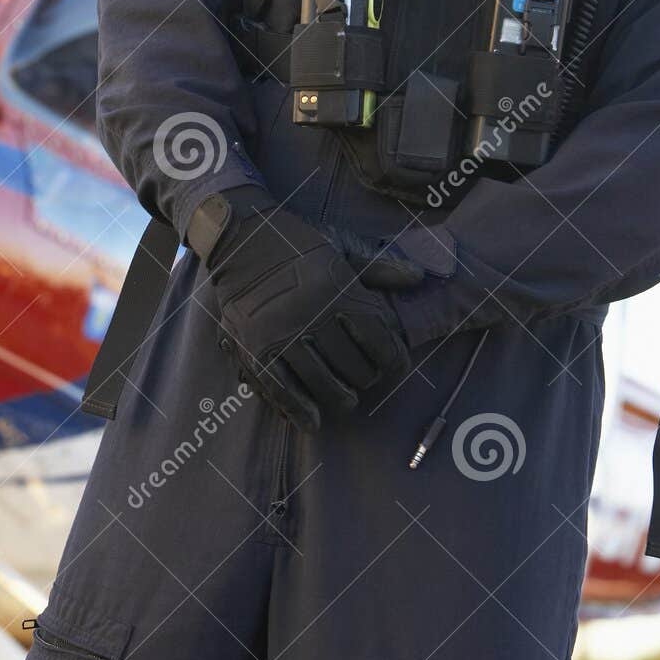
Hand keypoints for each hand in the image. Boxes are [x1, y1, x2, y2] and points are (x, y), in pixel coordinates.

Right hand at [188, 190, 421, 429]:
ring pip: (321, 383)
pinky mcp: (256, 349)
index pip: (380, 339)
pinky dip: (299, 410)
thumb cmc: (297, 242)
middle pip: (353, 366)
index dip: (394, 360)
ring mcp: (282, 335)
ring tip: (346, 399)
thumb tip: (418, 276)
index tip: (397, 366)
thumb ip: (379, 268)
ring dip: (339, 397)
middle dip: (366, 378)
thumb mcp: (341, 247)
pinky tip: (312, 422)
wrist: (241, 237)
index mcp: (338, 291)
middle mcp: (313, 316)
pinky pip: (282, 389)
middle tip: (366, 378)